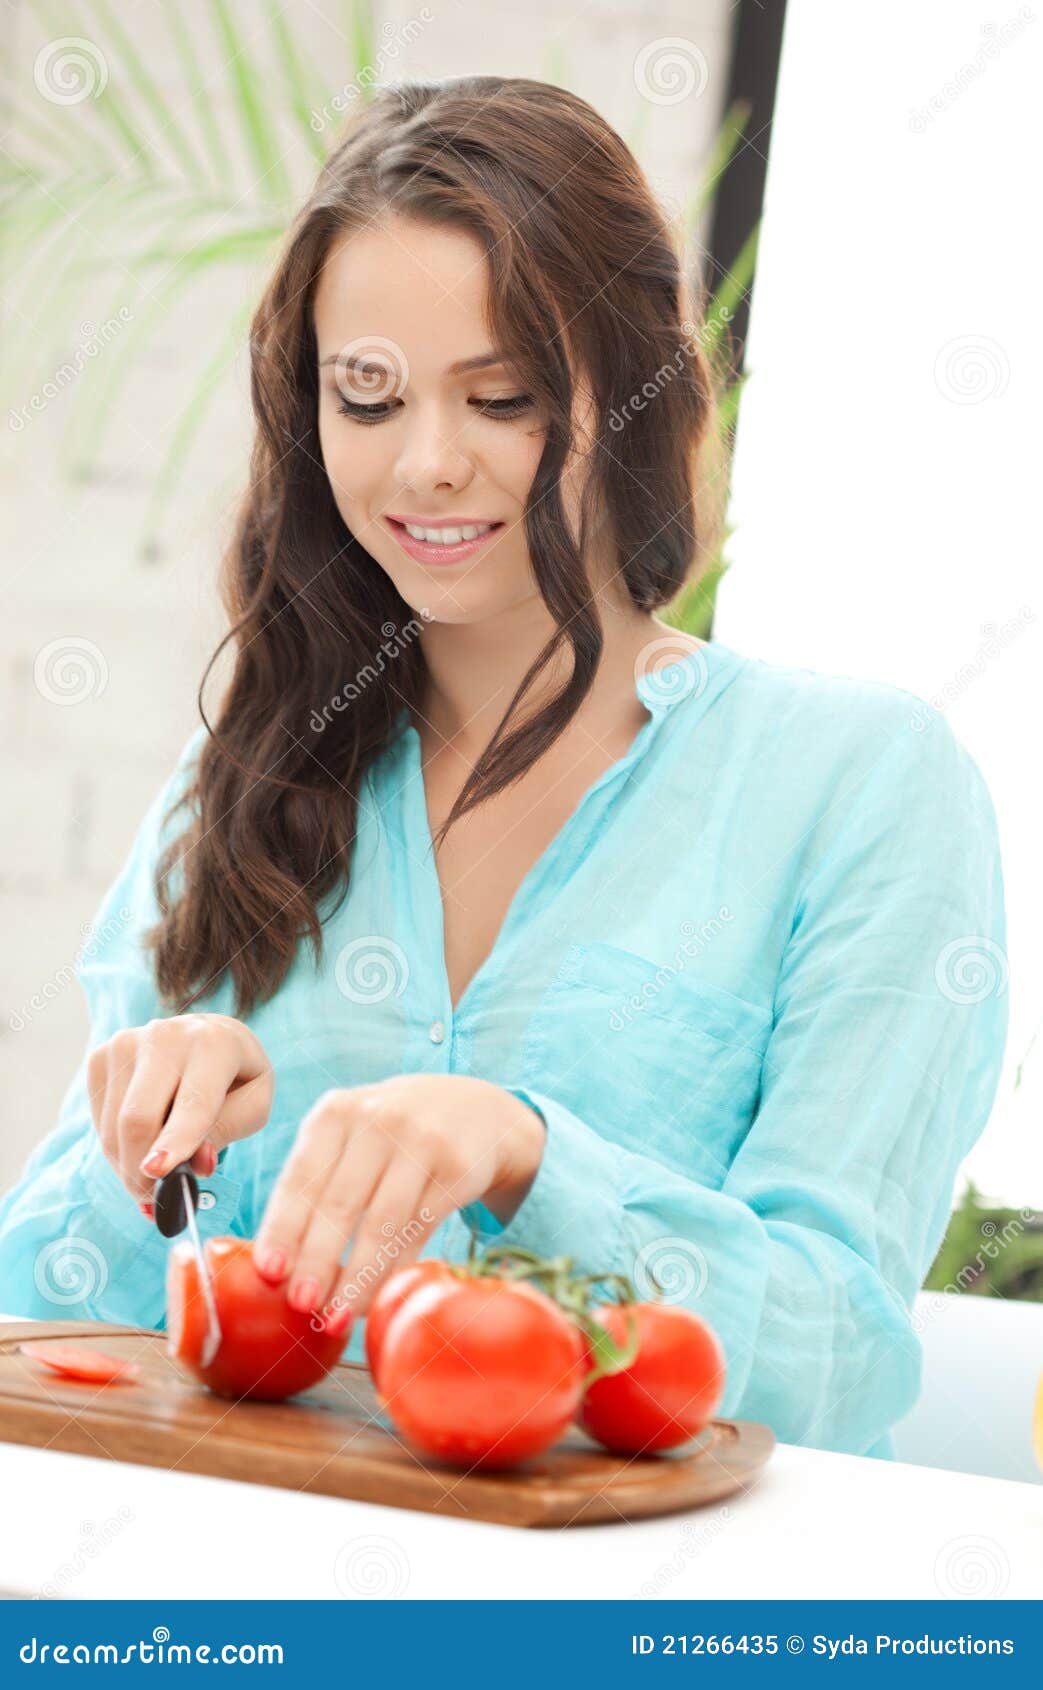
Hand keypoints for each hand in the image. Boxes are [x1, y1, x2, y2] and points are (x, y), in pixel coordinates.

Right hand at [87, 1013, 273, 1204]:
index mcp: (213, 1043)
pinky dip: (117, 1149)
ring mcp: (126, 1043)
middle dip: (142, 1171)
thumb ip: (226, 1131)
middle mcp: (165, 1036)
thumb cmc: (236, 1079)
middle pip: (138, 1118)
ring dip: (129, 1167)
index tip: (158, 1172)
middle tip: (156, 1201)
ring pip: (114, 1127)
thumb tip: (197, 1164)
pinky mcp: (101, 1058)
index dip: (176, 1141)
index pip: (192, 1102)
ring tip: (153, 1177)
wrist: (207, 1039)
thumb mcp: (252, 1106)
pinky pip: (99, 1121)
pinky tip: (142, 1147)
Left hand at [251, 1074, 546, 1328]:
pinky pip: (419, 1230)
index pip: (301, 1177)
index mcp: (335, 1112)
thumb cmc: (390, 1135)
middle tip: (300, 1305)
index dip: (283, 1227)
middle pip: (340, 1203)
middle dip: (316, 1260)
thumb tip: (281, 1268)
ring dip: (357, 1278)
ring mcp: (421, 1142)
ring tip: (336, 1319)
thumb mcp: (350, 1136)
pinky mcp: (457, 1168)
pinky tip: (377, 1296)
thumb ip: (317, 1183)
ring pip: (383, 1223)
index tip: (269, 1272)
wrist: (475, 1109)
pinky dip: (395, 1269)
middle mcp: (377, 1120)